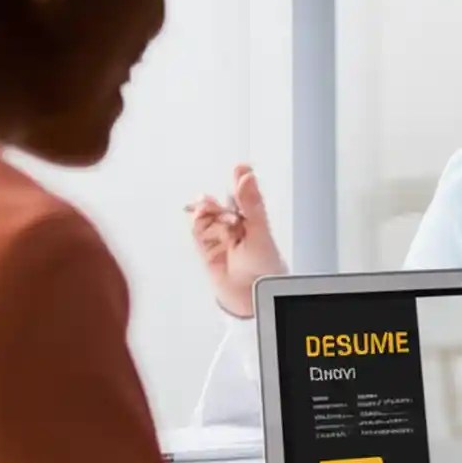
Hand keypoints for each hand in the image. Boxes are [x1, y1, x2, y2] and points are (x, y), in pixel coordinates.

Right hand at [188, 164, 285, 317]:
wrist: (250, 295)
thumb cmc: (263, 266)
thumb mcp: (259, 229)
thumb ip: (251, 203)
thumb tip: (247, 175)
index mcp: (254, 218)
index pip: (245, 194)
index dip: (241, 180)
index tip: (241, 166)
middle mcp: (236, 225)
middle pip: (222, 203)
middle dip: (218, 198)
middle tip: (218, 196)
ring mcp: (220, 235)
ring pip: (207, 214)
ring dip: (207, 209)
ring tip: (209, 209)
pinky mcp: (206, 247)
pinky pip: (198, 229)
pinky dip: (198, 221)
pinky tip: (201, 218)